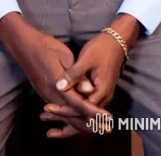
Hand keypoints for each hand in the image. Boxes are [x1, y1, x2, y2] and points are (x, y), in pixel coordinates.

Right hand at [0, 13, 108, 135]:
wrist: (25, 46)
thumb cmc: (46, 47)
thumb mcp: (64, 56)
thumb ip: (77, 75)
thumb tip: (89, 91)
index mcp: (56, 85)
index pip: (78, 104)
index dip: (93, 113)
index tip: (107, 119)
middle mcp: (50, 95)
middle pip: (72, 115)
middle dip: (90, 123)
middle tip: (107, 127)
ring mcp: (46, 96)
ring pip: (66, 115)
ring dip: (82, 121)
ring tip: (98, 126)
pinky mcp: (45, 94)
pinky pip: (61, 110)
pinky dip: (72, 116)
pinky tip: (81, 118)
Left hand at [39, 13, 140, 138]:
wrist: (116, 42)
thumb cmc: (101, 49)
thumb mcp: (86, 59)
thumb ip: (74, 75)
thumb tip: (59, 87)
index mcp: (101, 92)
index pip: (81, 109)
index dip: (64, 110)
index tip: (48, 108)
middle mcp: (103, 99)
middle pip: (82, 117)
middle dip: (63, 117)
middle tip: (44, 117)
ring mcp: (102, 97)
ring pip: (84, 115)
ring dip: (67, 117)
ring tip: (47, 118)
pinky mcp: (98, 93)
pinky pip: (86, 108)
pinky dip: (73, 111)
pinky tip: (60, 111)